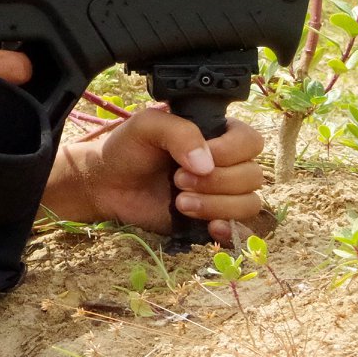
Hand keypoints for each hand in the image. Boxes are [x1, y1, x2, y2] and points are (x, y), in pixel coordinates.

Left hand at [45, 108, 265, 242]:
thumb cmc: (126, 150)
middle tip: (177, 180)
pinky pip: (242, 230)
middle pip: (252, 176)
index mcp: (216, 136)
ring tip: (180, 202)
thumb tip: (206, 164)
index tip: (196, 160)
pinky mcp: (212, 220)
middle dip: (216, 182)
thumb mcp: (146, 126)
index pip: (251, 142)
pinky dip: (231, 230)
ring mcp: (221, 194)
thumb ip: (179, 132)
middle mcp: (225, 165)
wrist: (105, 184)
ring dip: (217, 205)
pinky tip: (210, 227)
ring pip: (249, 204)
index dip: (231, 152)